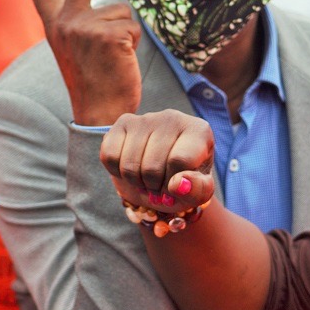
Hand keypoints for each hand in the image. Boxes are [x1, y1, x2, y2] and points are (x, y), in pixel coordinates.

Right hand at [7, 0, 141, 124]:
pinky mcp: (106, 34)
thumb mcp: (81, 48)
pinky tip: (119, 62)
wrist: (97, 113)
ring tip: (112, 59)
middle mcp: (65, 20)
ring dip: (126, 35)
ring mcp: (84, 26)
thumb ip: (88, 22)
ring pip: (123, 13)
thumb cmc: (94, 82)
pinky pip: (133, 27)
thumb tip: (116, 5)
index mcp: (55, 23)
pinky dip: (133, 45)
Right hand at [100, 111, 215, 212]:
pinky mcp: (123, 122)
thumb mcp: (200, 191)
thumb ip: (197, 190)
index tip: (175, 191)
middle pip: (152, 166)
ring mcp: (146, 118)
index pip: (179, 161)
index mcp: (198, 131)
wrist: (165, 174)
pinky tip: (131, 169)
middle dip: (154, 187)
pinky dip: (117, 171)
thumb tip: (178, 184)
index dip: (174, 185)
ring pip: (130, 164)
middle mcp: (173, 117)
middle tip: (159, 188)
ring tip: (147, 181)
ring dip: (136, 183)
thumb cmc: (186, 181)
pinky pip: (109, 155)